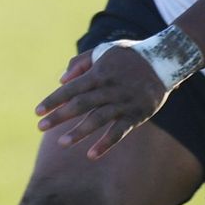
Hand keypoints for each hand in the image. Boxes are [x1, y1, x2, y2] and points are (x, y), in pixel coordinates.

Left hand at [34, 42, 171, 158]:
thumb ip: (80, 63)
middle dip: (59, 117)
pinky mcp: (137, 114)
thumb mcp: (103, 50)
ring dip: (79, 132)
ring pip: (98, 119)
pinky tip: (91, 154)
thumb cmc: (129, 55)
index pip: (71, 89)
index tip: (37, 111)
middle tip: (40, 127)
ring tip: (61, 143)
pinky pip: (120, 131)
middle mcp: (110, 89)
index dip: (54, 100)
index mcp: (99, 73)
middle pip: (80, 104)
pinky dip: (106, 143)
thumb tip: (61, 81)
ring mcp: (124, 102)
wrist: (166, 60)